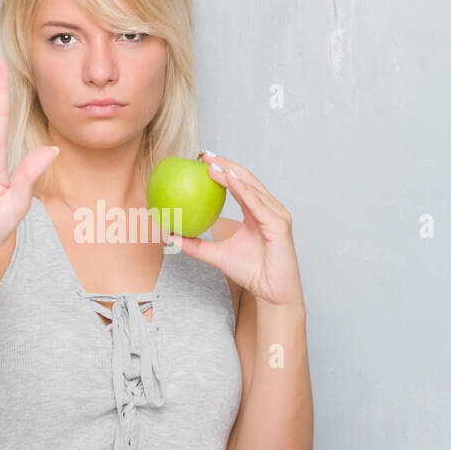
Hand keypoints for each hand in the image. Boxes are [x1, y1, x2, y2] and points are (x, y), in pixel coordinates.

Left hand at [166, 152, 303, 307]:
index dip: (222, 171)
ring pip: (252, 188)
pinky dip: (244, 191)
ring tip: (212, 165)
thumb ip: (196, 245)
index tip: (202, 161)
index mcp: (257, 212)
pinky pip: (258, 204)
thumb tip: (171, 236)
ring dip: (232, 174)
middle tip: (203, 156)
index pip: (239, 185)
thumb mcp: (217, 256)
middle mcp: (269, 209)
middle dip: (226, 165)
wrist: (272, 293)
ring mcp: (276, 215)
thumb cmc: (252, 273)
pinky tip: (229, 181)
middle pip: (247, 180)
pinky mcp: (279, 225)